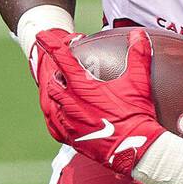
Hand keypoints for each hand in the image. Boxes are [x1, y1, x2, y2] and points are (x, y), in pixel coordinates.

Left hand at [34, 26, 163, 175]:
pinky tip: (65, 117)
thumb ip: (138, 55)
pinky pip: (56, 126)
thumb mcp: (139, 82)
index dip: (51, 45)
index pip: (62, 59)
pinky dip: (58, 118)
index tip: (42, 36)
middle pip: (53, 83)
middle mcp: (71, 103)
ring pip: (52, 104)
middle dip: (55, 74)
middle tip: (61, 71)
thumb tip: (139, 34)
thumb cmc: (136, 115)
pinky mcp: (72, 139)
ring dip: (56, 95)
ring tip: (63, 92)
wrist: (133, 149)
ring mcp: (69, 123)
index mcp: (83, 87)